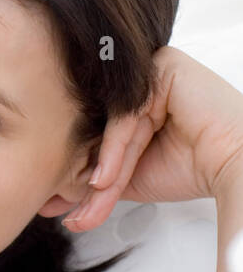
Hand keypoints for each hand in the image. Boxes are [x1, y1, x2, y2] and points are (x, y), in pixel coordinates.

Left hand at [63, 46, 242, 231]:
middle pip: (102, 126)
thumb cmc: (193, 168)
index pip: (96, 129)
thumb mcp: (128, 175)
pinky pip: (126, 114)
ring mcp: (151, 68)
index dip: (80, 166)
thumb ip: (92, 179)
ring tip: (94, 197)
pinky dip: (114, 150)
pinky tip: (107, 178)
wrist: (238, 167)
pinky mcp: (163, 66)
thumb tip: (49, 200)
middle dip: (85, 172)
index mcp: (133, 96)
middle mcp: (140, 78)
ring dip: (102, 168)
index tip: (56, 201)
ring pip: (112, 124)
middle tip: (64, 205)